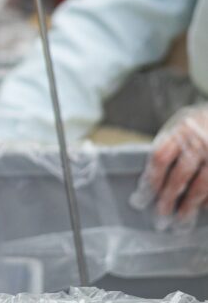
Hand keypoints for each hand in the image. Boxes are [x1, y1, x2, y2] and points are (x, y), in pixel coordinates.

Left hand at [131, 104, 207, 230]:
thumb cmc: (200, 123)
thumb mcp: (183, 125)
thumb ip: (170, 145)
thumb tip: (152, 176)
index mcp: (181, 131)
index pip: (160, 158)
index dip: (150, 180)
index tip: (141, 198)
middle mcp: (199, 142)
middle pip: (179, 175)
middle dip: (168, 198)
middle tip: (159, 216)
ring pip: (202, 185)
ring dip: (190, 205)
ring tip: (180, 220)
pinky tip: (202, 208)